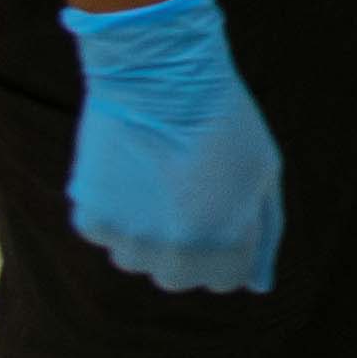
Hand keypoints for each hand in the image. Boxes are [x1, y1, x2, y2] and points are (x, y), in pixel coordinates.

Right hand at [56, 0, 281, 295]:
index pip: (226, 280)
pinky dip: (112, 209)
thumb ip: (265, 233)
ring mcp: (130, 240)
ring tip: (152, 179)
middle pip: (178, 277)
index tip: (219, 207)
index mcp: (224, 245)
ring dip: (144, 231)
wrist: (158, 71)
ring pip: (136, 258)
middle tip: (181, 196)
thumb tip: (258, 286)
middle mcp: (175, 254)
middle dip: (184, 246)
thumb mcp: (263, 171)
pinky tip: (126, 170)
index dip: (226, 243)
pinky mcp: (92, 218)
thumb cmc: (221, 118)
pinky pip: (104, 232)